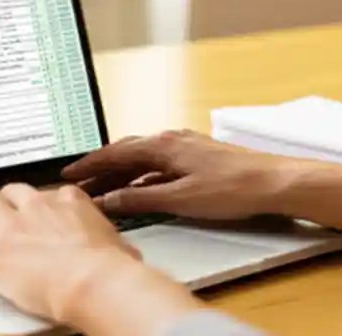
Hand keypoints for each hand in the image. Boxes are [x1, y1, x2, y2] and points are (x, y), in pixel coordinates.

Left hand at [0, 184, 141, 321]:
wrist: (94, 283)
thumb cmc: (111, 268)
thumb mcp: (119, 244)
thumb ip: (111, 242)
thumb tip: (124, 253)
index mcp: (69, 201)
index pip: (49, 193)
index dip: (41, 207)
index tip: (40, 217)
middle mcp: (38, 207)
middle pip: (11, 190)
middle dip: (5, 203)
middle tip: (6, 222)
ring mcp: (13, 229)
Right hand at [62, 129, 296, 218]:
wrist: (274, 182)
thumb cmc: (232, 188)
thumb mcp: (180, 199)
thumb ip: (141, 199)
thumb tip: (108, 201)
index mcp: (164, 145)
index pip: (115, 153)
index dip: (89, 164)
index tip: (68, 174)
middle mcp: (172, 141)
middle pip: (127, 154)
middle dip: (101, 170)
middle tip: (79, 186)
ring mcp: (186, 149)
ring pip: (143, 161)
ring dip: (121, 176)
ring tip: (102, 192)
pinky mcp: (197, 160)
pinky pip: (159, 167)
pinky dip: (143, 179)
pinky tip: (138, 192)